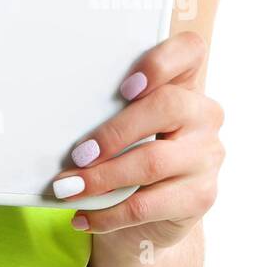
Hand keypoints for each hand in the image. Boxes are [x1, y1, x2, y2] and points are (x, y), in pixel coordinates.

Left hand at [51, 30, 224, 245]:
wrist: (153, 215)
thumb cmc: (130, 152)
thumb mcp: (124, 124)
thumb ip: (111, 109)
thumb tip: (59, 114)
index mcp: (185, 83)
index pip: (190, 50)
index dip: (160, 62)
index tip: (126, 86)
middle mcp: (205, 113)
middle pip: (166, 107)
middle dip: (114, 132)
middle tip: (77, 154)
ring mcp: (208, 155)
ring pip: (152, 161)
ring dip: (102, 178)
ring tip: (68, 188)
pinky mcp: (202, 196)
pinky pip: (148, 204)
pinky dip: (109, 213)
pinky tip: (83, 216)